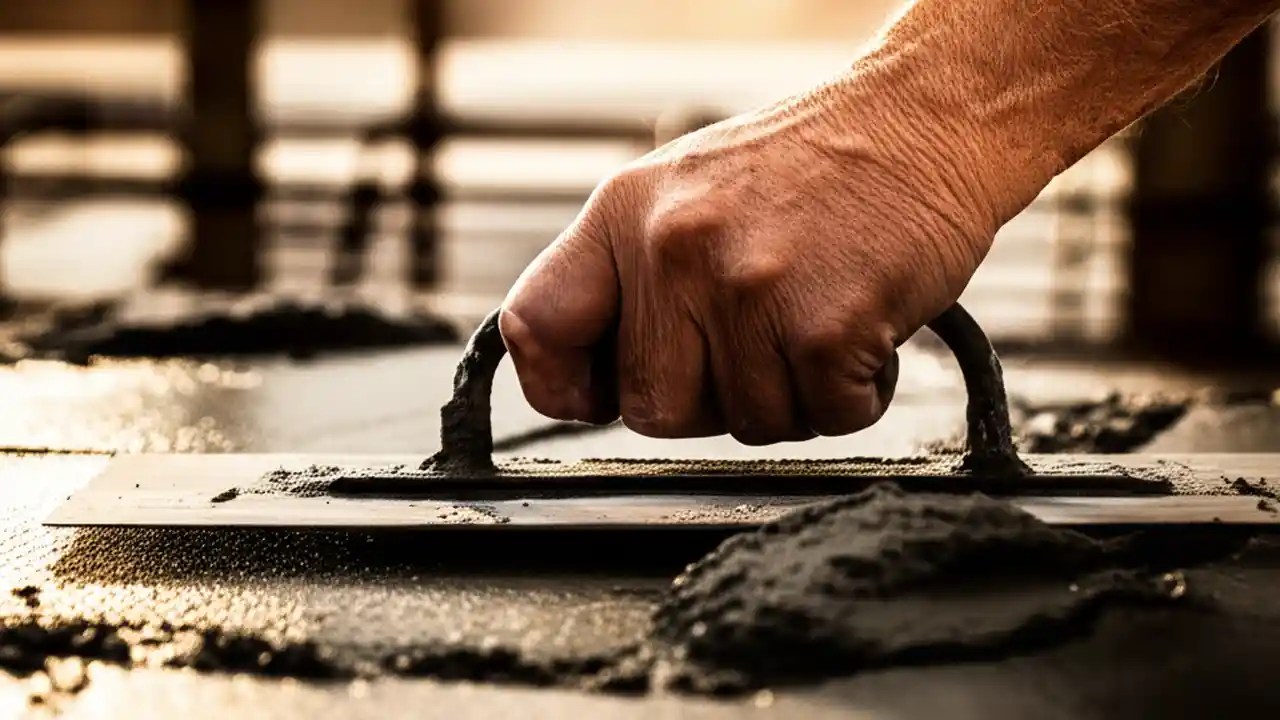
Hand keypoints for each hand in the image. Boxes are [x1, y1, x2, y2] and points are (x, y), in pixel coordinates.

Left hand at [499, 66, 1024, 444]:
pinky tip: (862, 328)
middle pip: (652, 409)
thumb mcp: (688, 190)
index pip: (538, 324)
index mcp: (625, 215)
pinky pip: (824, 419)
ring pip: (748, 424)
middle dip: (712, 396)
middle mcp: (672, 250)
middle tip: (762, 336)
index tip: (594, 400)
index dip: (560, 385)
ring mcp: (746, 290)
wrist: (923, 119)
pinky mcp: (824, 326)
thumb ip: (631, 273)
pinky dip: (854, 394)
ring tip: (819, 313)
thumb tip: (591, 379)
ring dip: (793, 393)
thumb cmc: (813, 164)